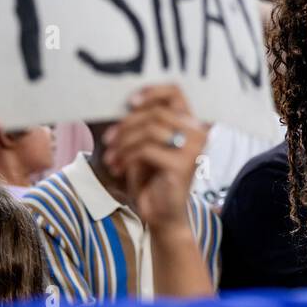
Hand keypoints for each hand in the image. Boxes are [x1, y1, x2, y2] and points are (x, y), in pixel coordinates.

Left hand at [102, 85, 208, 231]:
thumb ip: (144, 125)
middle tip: (108, 140)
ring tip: (111, 158)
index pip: (175, 92)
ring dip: (123, 143)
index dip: (151, 91)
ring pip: (148, 129)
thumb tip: (126, 106)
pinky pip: (146, 150)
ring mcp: (193, 148)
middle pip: (155, 112)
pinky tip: (118, 168)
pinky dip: (126, 157)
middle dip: (126, 125)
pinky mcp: (182, 164)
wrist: (163, 215)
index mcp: (191, 124)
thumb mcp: (147, 146)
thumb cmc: (153, 180)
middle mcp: (198, 132)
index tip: (129, 102)